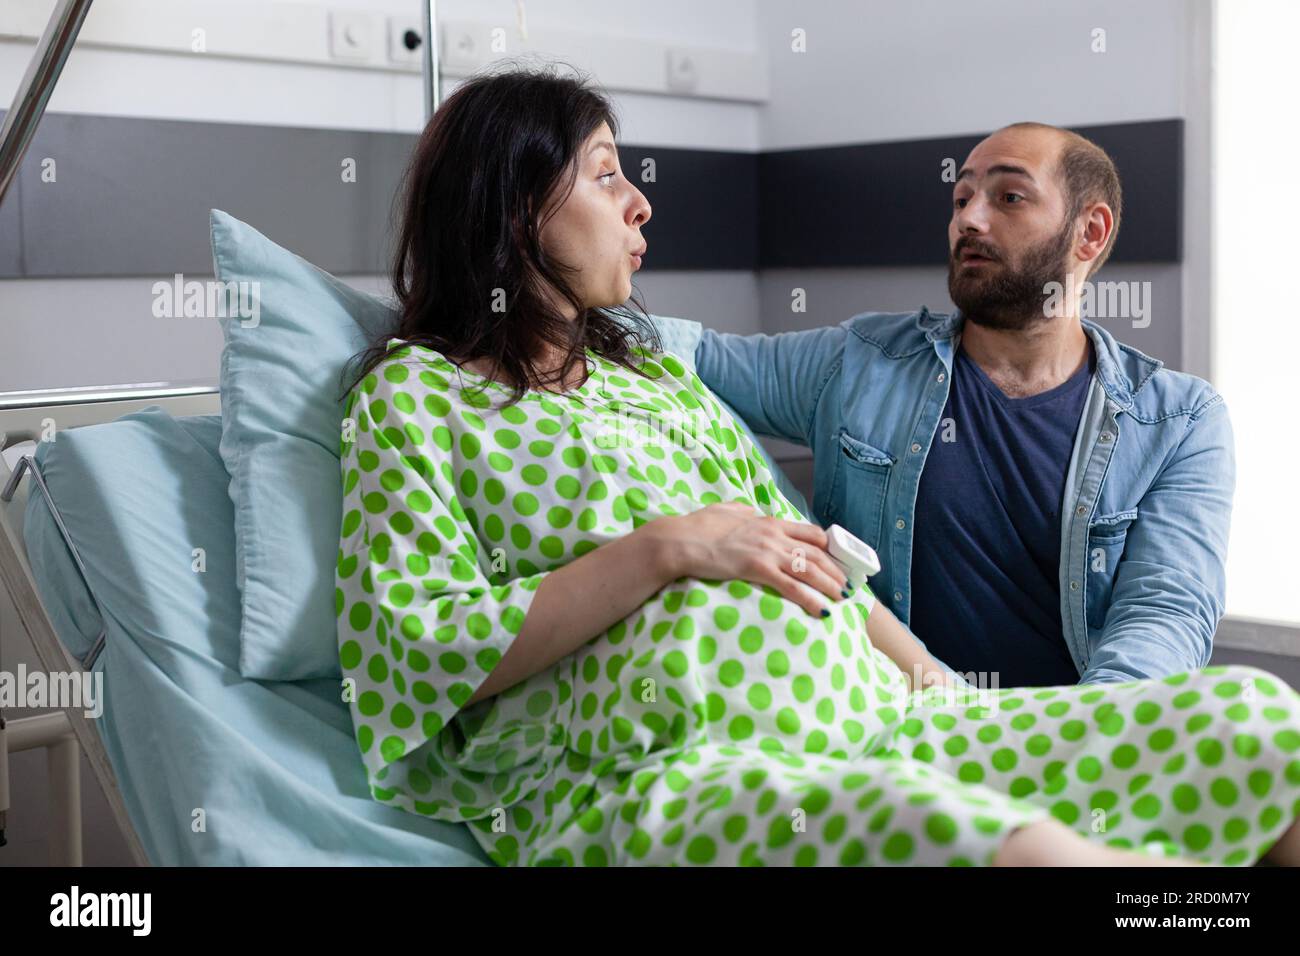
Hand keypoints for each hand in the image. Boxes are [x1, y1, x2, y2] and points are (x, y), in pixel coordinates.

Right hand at [649, 501, 850, 617]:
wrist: (681, 540)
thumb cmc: (698, 527)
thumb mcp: (727, 510)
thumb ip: (744, 511)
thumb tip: (750, 511)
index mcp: (769, 521)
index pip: (810, 532)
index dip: (828, 548)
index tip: (837, 560)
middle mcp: (774, 534)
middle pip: (817, 552)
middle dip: (836, 570)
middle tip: (847, 584)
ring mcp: (767, 551)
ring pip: (811, 569)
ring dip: (830, 585)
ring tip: (842, 599)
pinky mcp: (758, 569)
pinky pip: (792, 586)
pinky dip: (810, 599)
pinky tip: (821, 610)